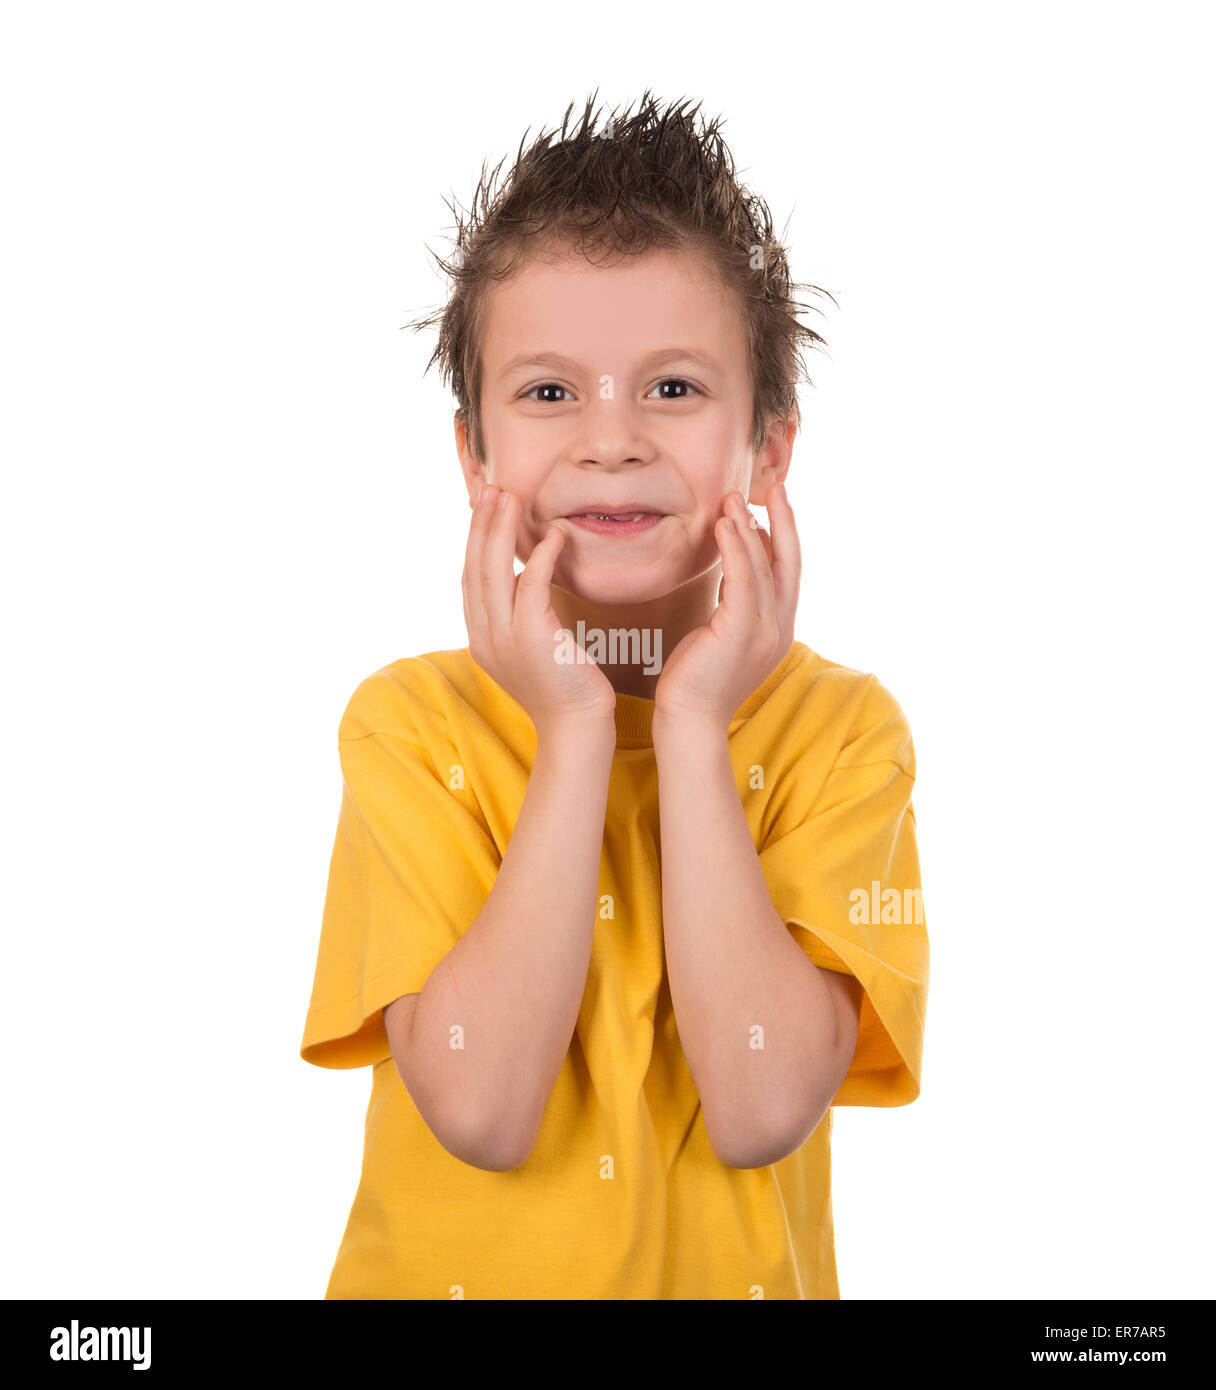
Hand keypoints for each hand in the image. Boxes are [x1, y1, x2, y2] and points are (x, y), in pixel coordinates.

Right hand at [463, 483, 616, 734]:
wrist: (576, 726)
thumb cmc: (564, 686)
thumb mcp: (532, 645)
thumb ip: (520, 613)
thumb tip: (521, 578)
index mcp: (480, 637)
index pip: (469, 578)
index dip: (474, 540)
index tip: (483, 507)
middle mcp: (484, 636)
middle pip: (474, 568)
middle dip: (481, 525)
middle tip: (491, 489)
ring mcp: (502, 638)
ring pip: (492, 572)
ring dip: (500, 531)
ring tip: (509, 497)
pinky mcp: (530, 637)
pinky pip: (530, 586)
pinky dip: (540, 557)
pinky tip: (554, 535)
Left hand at [653, 483, 800, 728]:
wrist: (690, 719)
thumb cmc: (697, 678)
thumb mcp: (721, 632)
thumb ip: (734, 601)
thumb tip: (736, 566)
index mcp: (777, 628)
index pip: (787, 571)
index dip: (784, 534)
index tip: (774, 503)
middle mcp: (779, 628)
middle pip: (789, 562)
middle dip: (784, 521)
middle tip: (775, 485)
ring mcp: (765, 632)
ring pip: (764, 567)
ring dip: (750, 528)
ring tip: (735, 498)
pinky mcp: (742, 633)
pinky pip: (743, 581)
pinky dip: (737, 549)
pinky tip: (726, 526)